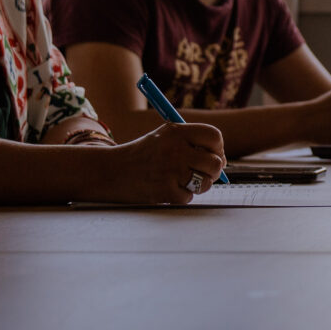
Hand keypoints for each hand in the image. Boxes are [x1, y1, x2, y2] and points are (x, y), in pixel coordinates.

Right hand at [95, 123, 226, 203]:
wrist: (109, 172)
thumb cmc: (142, 155)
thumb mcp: (164, 138)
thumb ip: (191, 144)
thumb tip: (221, 161)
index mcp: (176, 132)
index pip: (214, 136)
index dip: (218, 148)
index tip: (213, 155)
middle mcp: (175, 149)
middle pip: (215, 163)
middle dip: (213, 171)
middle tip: (204, 173)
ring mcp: (170, 171)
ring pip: (206, 182)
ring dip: (200, 185)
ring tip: (184, 181)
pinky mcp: (165, 191)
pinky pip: (189, 197)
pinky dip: (181, 196)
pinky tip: (168, 189)